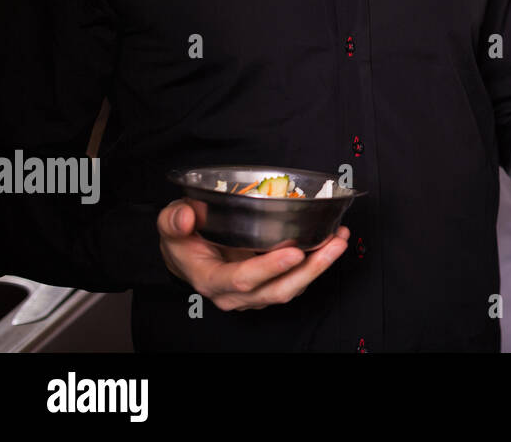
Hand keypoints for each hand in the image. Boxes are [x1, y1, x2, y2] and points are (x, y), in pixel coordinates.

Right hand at [157, 199, 348, 311]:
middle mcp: (234, 294)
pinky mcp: (269, 286)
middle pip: (277, 290)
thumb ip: (174, 220)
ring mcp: (254, 293)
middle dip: (311, 270)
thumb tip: (186, 216)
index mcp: (210, 280)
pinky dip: (317, 263)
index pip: (242, 280)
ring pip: (291, 288)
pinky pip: (296, 281)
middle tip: (334, 244)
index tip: (295, 251)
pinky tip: (332, 241)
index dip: (270, 268)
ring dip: (320, 266)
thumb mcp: (170, 223)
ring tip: (340, 239)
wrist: (187, 254)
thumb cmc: (182, 239)